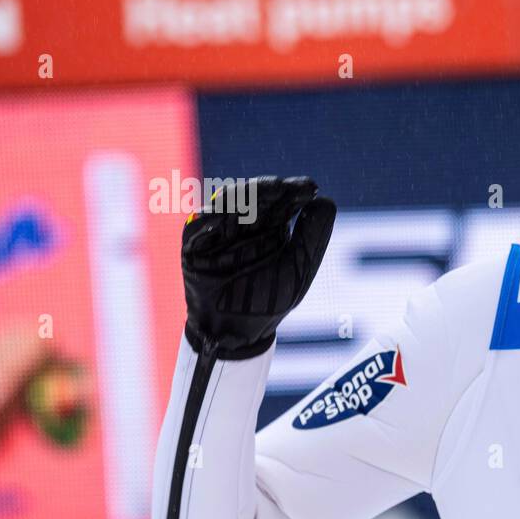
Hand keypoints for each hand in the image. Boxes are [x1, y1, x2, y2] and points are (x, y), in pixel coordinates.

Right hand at [181, 176, 335, 358]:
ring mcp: (218, 234)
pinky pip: (197, 228)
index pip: (281, 200)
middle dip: (269, 189)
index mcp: (270, 227)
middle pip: (254, 196)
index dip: (294, 191)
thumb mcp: (299, 267)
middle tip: (285, 188)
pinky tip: (222, 215)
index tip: (311, 187)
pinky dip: (208, 220)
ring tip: (258, 195)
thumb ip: (313, 235)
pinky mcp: (194, 247)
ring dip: (242, 197)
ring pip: (226, 204)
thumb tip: (325, 200)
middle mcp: (244, 225)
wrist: (238, 331)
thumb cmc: (270, 300)